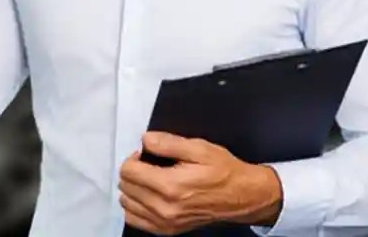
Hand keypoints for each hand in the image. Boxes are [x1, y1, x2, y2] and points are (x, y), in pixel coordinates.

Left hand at [118, 132, 281, 234]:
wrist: (242, 196)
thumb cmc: (223, 171)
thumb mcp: (198, 148)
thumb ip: (168, 142)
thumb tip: (145, 140)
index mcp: (171, 186)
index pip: (128, 171)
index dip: (134, 158)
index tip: (146, 155)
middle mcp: (165, 208)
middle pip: (125, 186)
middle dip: (133, 171)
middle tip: (149, 166)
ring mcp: (165, 222)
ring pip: (126, 203)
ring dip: (132, 189)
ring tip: (149, 180)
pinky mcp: (167, 230)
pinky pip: (135, 219)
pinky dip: (135, 207)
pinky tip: (147, 197)